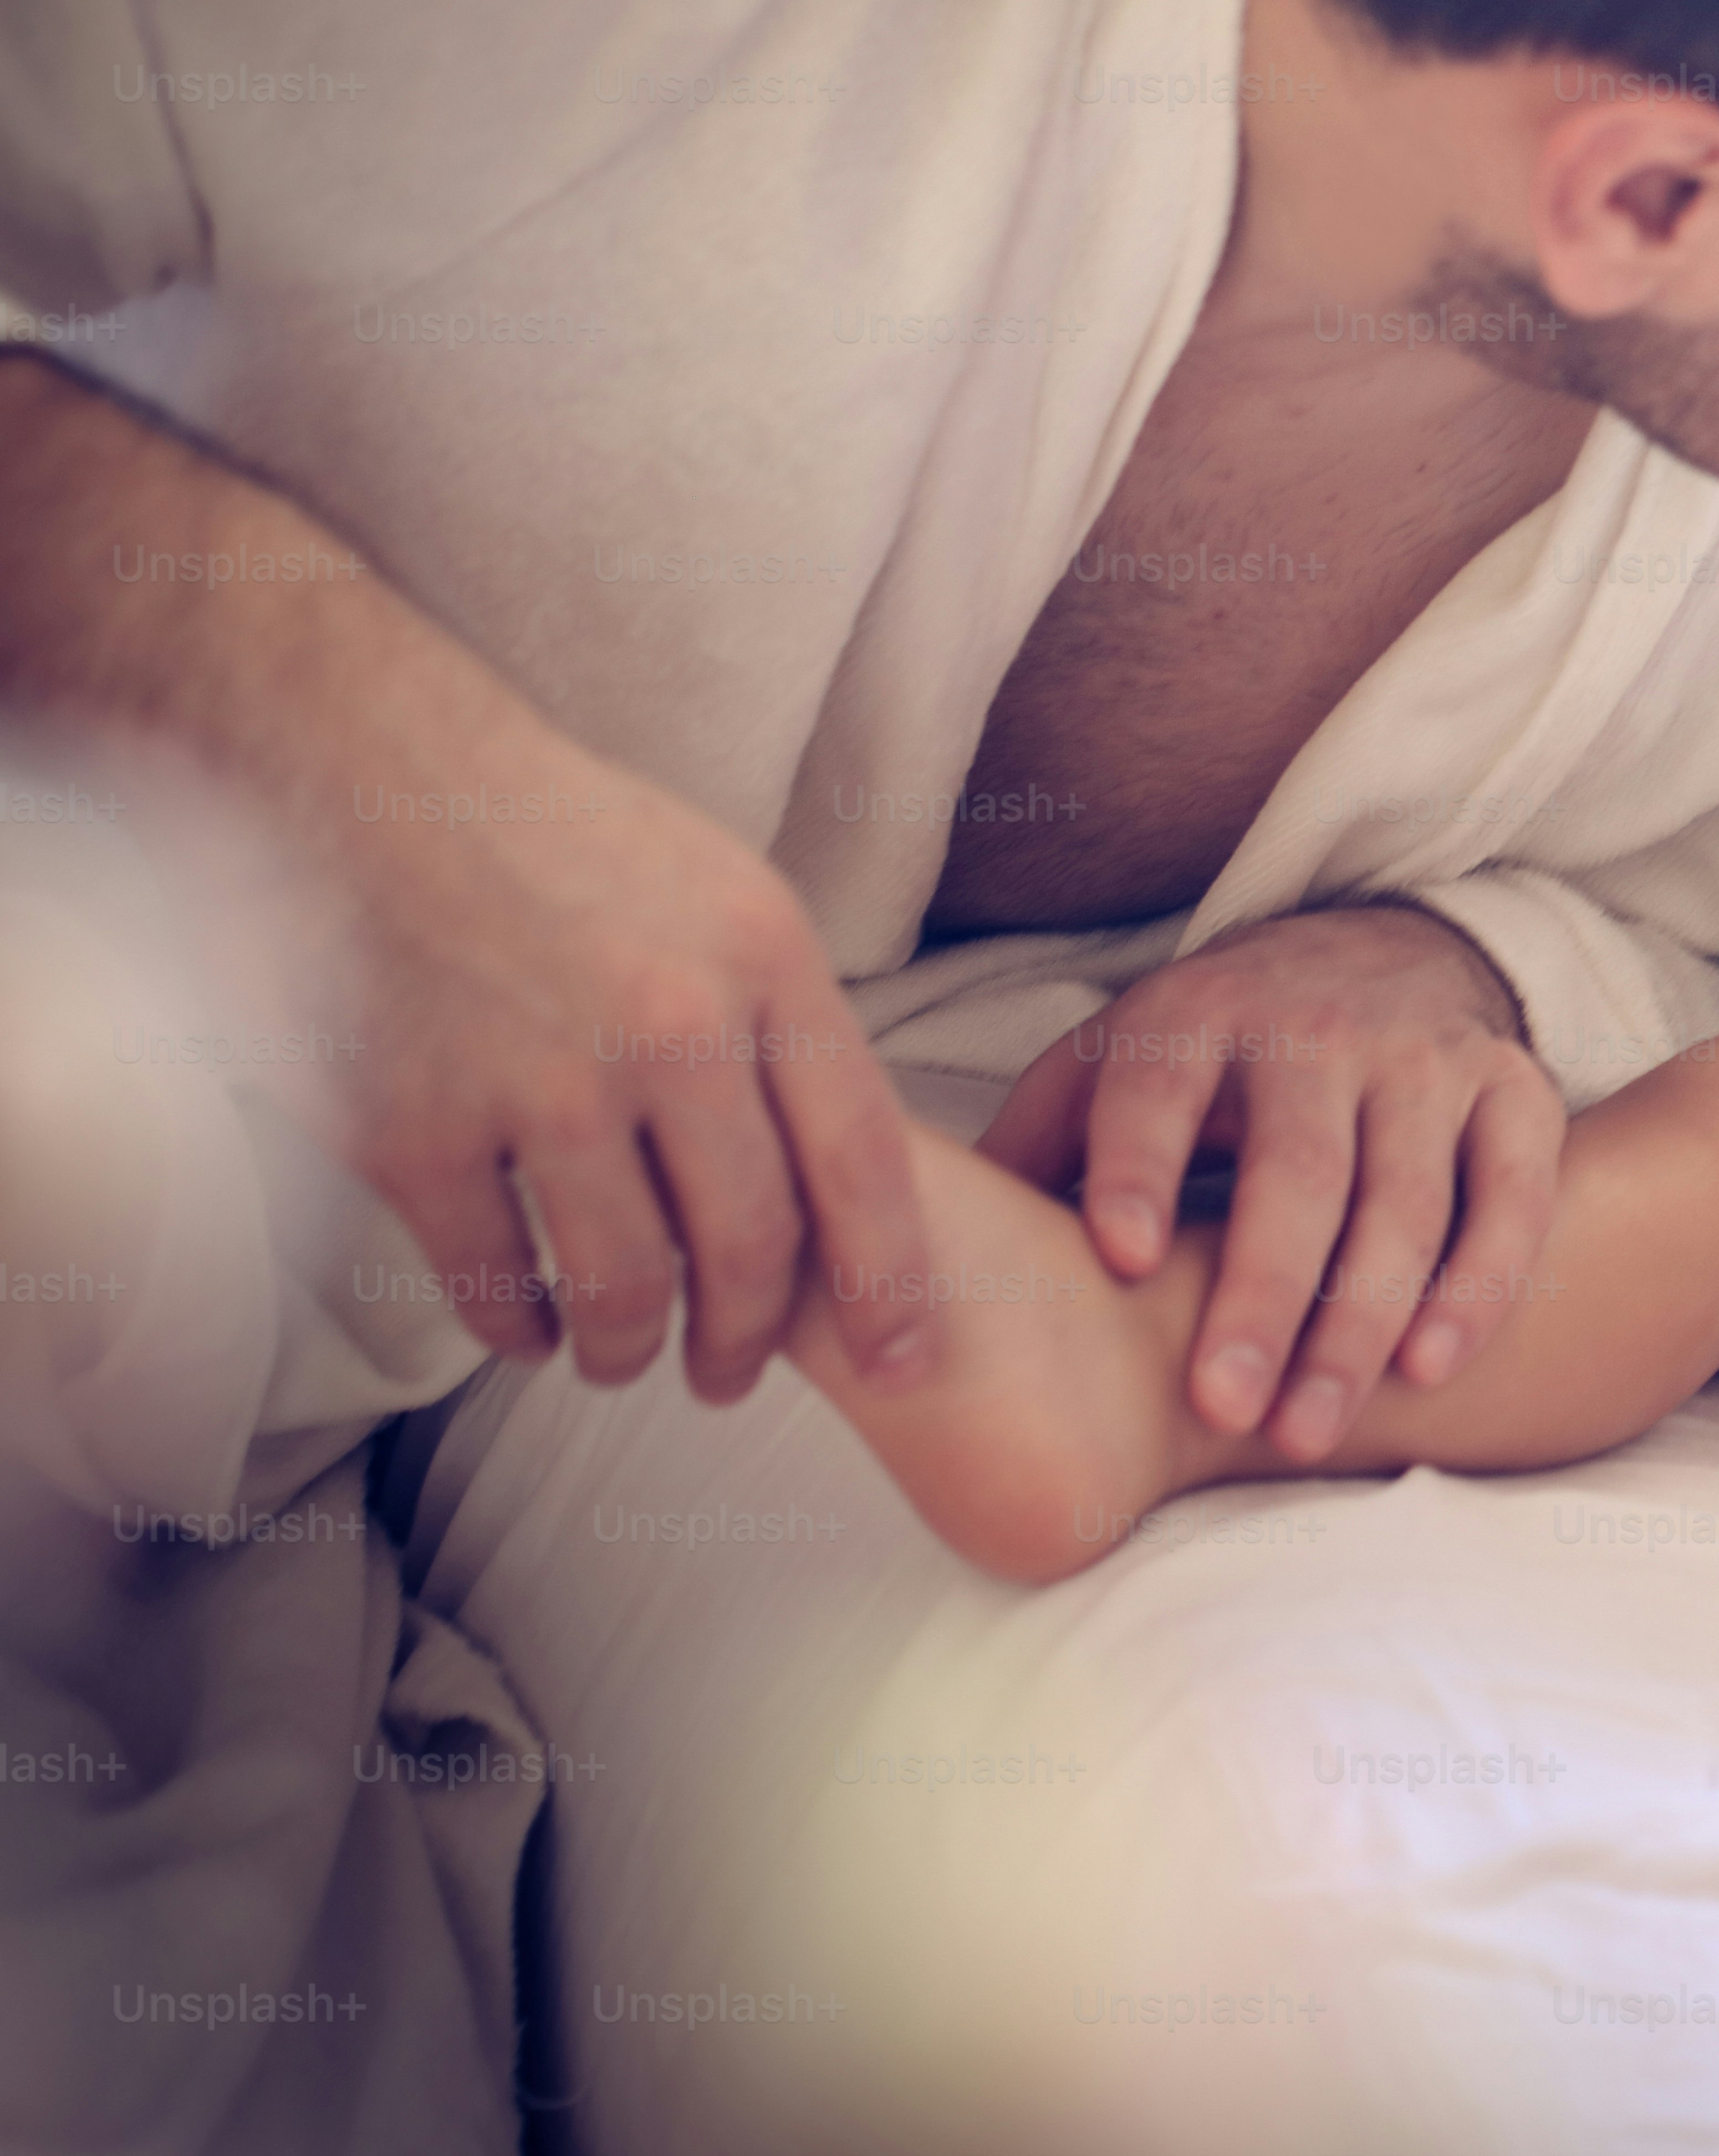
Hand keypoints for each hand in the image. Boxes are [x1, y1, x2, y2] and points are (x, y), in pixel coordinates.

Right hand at [322, 719, 931, 1401]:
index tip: (905, 1354)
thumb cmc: (568, 843)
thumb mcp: (728, 898)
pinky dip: (517, 1328)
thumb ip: (785, 1027)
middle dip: (748, 1340)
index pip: (862, 1158)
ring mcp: (540, 1081)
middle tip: (732, 1378)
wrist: (376, 777)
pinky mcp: (416, 1127)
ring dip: (630, 1347)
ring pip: (624, 1282)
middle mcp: (668, 1025)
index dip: (890, 1279)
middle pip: (750, 1244)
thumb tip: (837, 1171)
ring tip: (626, 1357)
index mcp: (764, 962)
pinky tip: (528, 1332)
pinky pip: (491, 1278)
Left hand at [980, 901, 1561, 1459]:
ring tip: (1307, 1433)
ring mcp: (1424, 1059)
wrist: (1380, 950)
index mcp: (1191, 1018)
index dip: (1140, 1168)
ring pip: (1406, 1198)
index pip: (1158, 1091)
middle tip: (1225, 1411)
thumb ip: (1034, 1151)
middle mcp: (1315, 1029)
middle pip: (1297, 1170)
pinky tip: (1433, 1366)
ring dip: (1361, 1323)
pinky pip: (1513, 1191)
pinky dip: (1484, 1279)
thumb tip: (921, 1256)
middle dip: (1263, 1296)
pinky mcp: (1511, 1088)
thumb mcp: (1105, 1067)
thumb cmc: (1209, 1055)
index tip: (1123, 1258)